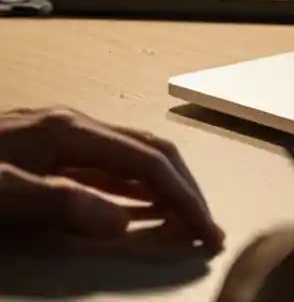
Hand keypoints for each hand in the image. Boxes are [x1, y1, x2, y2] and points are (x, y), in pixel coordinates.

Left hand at [0, 107, 223, 250]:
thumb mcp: (0, 194)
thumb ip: (62, 203)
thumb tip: (126, 220)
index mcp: (70, 130)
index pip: (148, 162)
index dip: (184, 197)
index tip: (207, 232)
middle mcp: (73, 125)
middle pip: (151, 150)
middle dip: (186, 189)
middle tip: (208, 229)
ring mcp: (59, 136)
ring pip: (133, 156)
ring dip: (166, 187)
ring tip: (188, 221)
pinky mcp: (46, 151)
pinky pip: (108, 166)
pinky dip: (136, 188)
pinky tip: (141, 207)